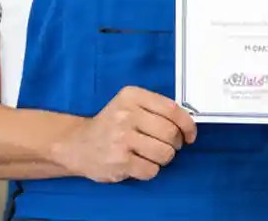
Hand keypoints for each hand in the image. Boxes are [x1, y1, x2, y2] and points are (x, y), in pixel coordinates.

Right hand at [52, 86, 197, 182]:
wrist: (77, 145)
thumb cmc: (110, 126)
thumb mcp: (128, 105)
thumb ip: (155, 109)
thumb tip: (188, 125)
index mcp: (131, 96)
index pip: (171, 109)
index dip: (187, 125)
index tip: (189, 135)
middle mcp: (126, 114)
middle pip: (170, 133)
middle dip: (174, 144)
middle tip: (165, 146)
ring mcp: (122, 138)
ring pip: (165, 153)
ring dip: (163, 159)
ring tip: (150, 155)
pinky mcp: (120, 160)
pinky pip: (152, 170)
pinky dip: (150, 170)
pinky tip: (138, 164)